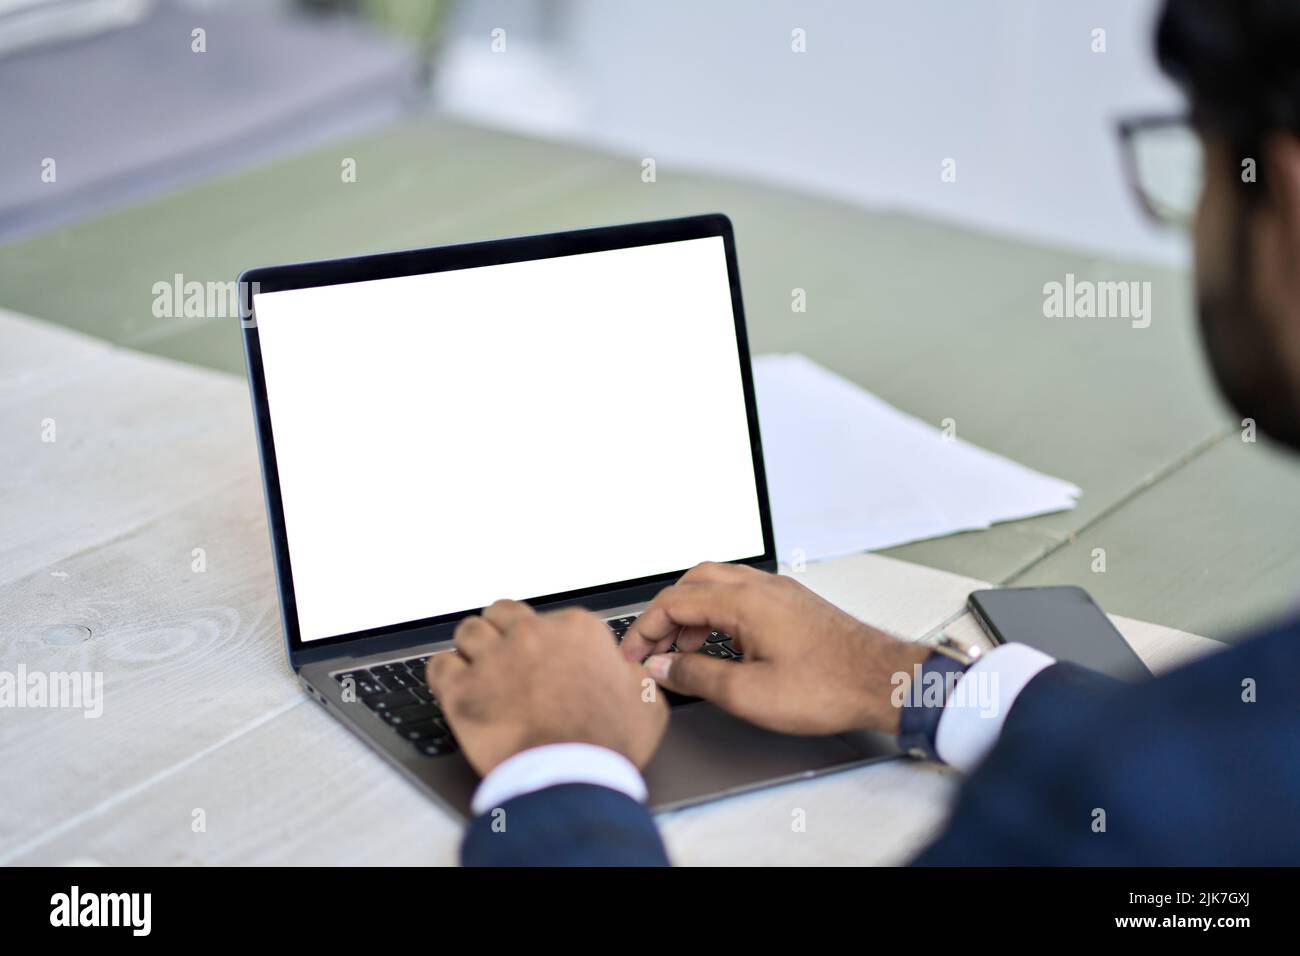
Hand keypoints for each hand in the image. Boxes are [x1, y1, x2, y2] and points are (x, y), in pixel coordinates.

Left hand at [427, 600, 667, 775]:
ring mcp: (494, 659)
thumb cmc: (606, 744)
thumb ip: (633, 676)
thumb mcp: (647, 703)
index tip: (547, 659)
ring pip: (469, 631)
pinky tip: (454, 685)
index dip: (548, 641)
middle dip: (503, 631)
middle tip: (506, 653)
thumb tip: (627, 672)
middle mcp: (532, 635)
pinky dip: (445, 674)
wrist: (569, 776)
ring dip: (472, 648)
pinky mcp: (462, 689)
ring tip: (477, 667)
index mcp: (576, 631)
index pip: (553, 619)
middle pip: (504, 614)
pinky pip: (439, 665)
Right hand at [620, 562, 928, 734]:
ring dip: (691, 612)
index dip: (645, 628)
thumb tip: (662, 668)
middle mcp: (762, 587)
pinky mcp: (793, 604)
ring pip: (718, 584)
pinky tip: (720, 643)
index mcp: (745, 601)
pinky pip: (741, 594)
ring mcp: (780, 592)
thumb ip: (697, 676)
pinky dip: (717, 613)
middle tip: (651, 647)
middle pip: (692, 582)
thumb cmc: (829, 686)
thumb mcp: (749, 694)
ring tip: (681, 650)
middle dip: (665, 613)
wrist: (883, 681)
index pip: (674, 601)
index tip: (633, 654)